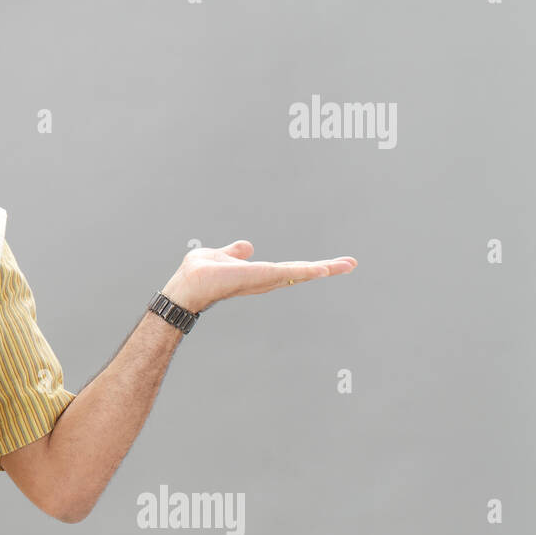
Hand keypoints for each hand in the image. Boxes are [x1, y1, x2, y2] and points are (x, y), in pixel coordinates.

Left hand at [162, 240, 357, 313]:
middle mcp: (263, 280)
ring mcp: (261, 280)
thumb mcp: (218, 257)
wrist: (184, 287)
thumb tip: (247, 247)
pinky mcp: (256, 278)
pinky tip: (321, 269)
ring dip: (320, 268)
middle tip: (351, 264)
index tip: (334, 264)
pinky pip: (284, 272)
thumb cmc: (197, 276)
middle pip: (299, 273)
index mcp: (258, 274)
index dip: (310, 267)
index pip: (289, 270)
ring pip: (296, 273)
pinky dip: (302, 271)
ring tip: (344, 265)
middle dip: (326, 268)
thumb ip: (234, 253)